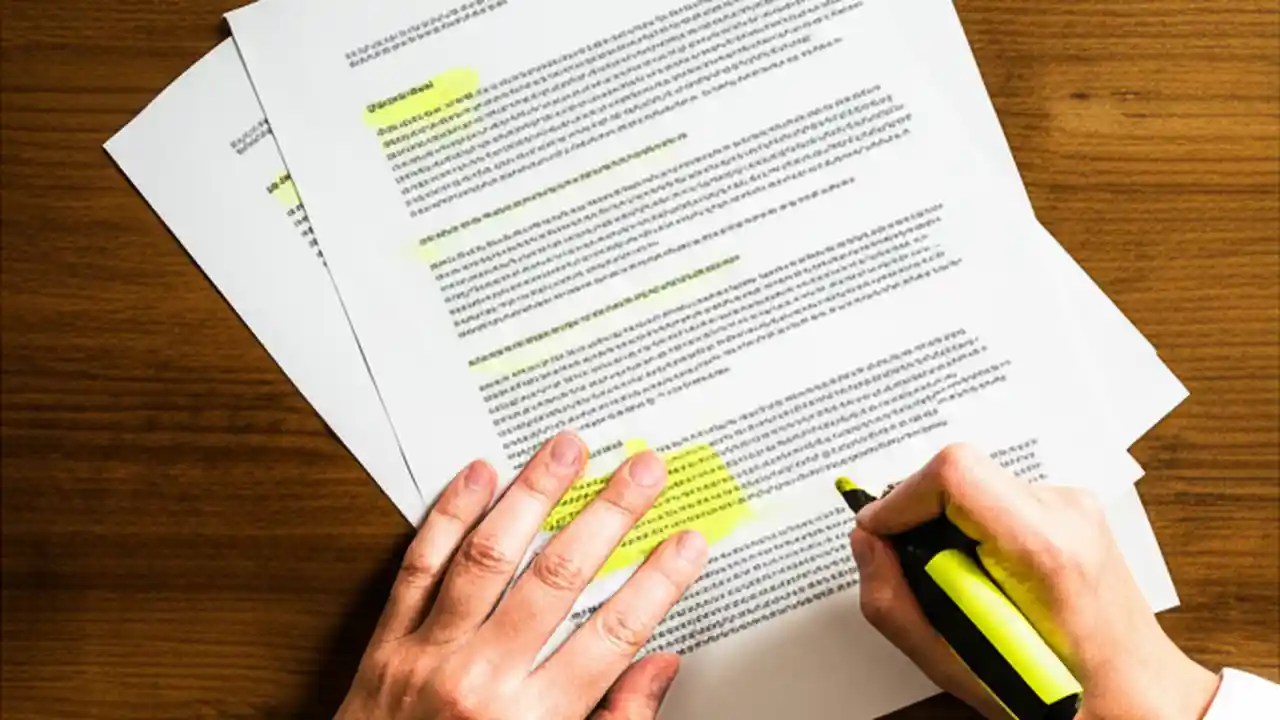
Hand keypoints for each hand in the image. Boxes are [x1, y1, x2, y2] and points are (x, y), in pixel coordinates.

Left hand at [337, 431, 708, 719]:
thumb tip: (659, 667)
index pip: (613, 636)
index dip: (658, 583)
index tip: (687, 543)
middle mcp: (481, 680)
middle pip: (558, 579)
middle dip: (610, 516)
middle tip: (644, 471)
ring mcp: (431, 655)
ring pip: (490, 555)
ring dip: (533, 493)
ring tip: (567, 448)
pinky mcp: (389, 642)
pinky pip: (420, 565)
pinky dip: (449, 516)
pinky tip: (479, 475)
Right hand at [849, 444, 1219, 719]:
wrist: (1138, 699)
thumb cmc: (1062, 696)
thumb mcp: (956, 668)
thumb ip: (894, 601)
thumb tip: (867, 543)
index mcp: (1043, 549)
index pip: (954, 473)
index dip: (901, 499)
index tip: (880, 534)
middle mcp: (1065, 512)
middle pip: (958, 474)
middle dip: (920, 517)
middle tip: (922, 575)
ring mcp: (1073, 504)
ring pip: (974, 484)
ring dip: (947, 525)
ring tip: (962, 587)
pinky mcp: (1071, 508)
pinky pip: (997, 498)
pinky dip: (973, 529)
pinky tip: (987, 579)